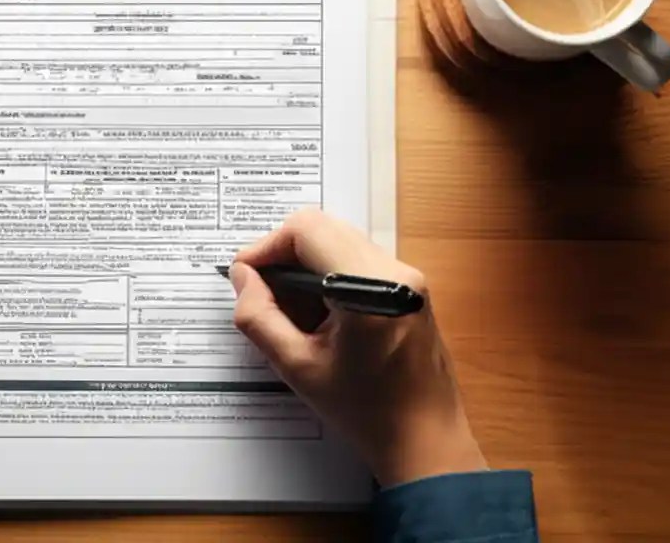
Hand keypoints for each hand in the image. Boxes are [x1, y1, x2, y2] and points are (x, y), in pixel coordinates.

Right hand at [230, 208, 485, 487]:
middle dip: (285, 255)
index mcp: (369, 288)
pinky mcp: (411, 287)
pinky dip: (328, 276)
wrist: (426, 441)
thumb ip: (259, 317)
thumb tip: (243, 277)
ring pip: (339, 242)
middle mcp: (396, 271)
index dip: (267, 246)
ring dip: (306, 266)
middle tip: (263, 294)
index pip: (307, 229)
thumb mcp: (297, 367)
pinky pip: (358, 261)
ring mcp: (409, 276)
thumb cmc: (368, 413)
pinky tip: (319, 317)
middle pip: (324, 229)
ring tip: (292, 313)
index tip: (246, 276)